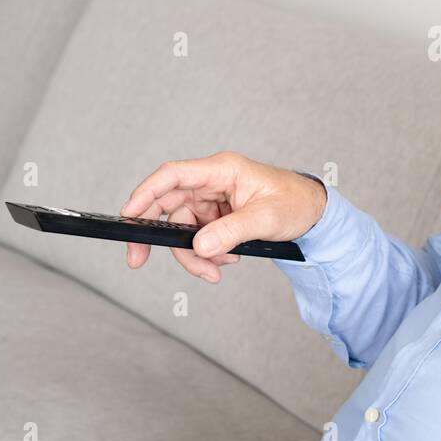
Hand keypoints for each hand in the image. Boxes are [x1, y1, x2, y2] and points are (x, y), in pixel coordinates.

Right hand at [119, 150, 326, 282]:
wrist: (314, 214)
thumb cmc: (296, 203)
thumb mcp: (267, 218)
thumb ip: (232, 232)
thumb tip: (200, 246)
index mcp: (222, 170)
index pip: (172, 176)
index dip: (145, 194)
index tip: (126, 217)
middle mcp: (213, 182)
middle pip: (168, 206)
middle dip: (157, 236)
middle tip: (138, 260)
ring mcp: (213, 201)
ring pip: (182, 229)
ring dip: (194, 254)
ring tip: (217, 269)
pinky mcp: (217, 217)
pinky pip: (198, 238)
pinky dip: (206, 255)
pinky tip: (227, 261)